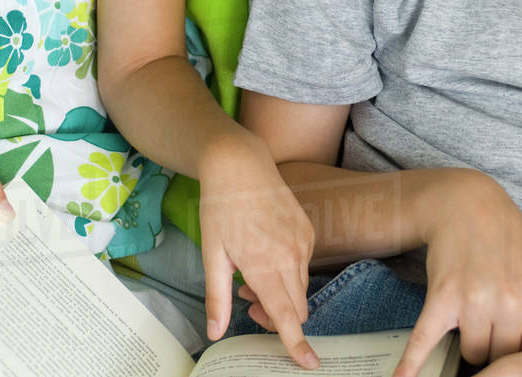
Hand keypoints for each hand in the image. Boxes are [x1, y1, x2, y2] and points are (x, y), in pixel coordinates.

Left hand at [198, 133, 318, 369]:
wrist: (240, 164)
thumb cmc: (221, 208)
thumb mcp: (212, 254)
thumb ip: (217, 297)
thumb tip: (215, 332)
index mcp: (265, 265)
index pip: (287, 316)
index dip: (297, 344)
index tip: (309, 364)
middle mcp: (291, 256)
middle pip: (297, 307)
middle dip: (277, 317)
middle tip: (245, 300)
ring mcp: (303, 242)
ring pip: (300, 287)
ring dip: (281, 294)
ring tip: (249, 275)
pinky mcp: (308, 231)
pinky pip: (303, 266)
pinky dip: (287, 273)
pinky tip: (264, 256)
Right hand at [393, 170, 521, 376]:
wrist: (466, 202)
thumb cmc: (510, 237)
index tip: (518, 346)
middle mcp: (509, 304)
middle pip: (502, 357)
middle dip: (497, 347)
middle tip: (494, 324)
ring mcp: (474, 302)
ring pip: (472, 352)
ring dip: (470, 342)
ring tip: (472, 318)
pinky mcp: (442, 297)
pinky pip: (426, 340)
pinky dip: (411, 364)